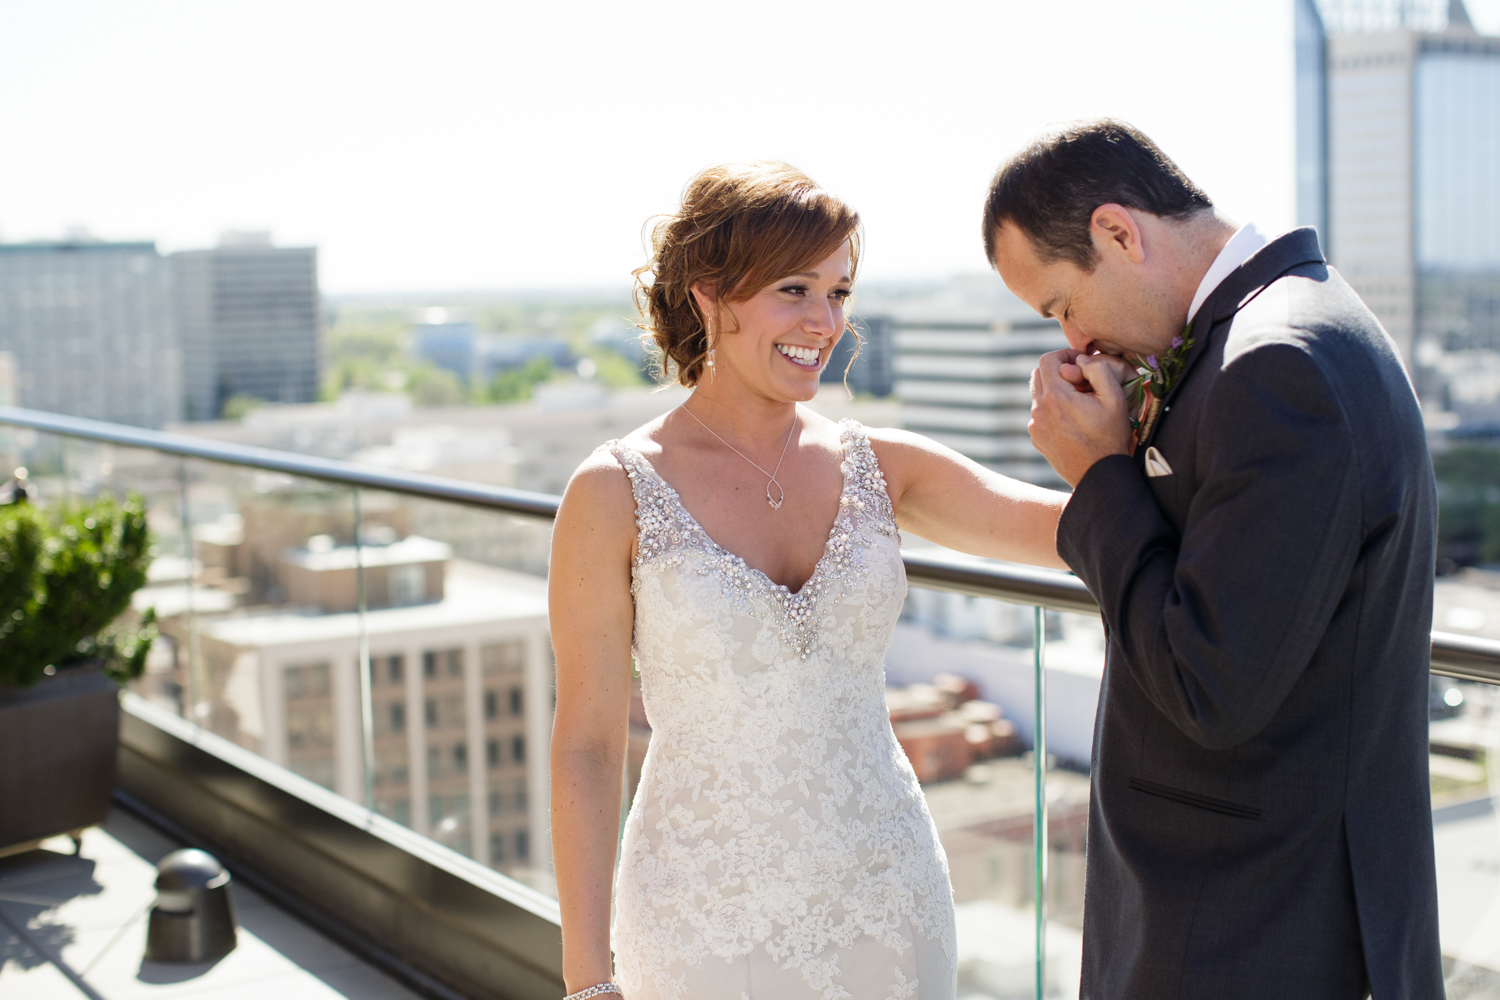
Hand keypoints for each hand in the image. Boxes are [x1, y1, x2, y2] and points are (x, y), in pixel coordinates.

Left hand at [1029, 350, 1133, 486]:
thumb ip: (1098, 370)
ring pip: (1038, 394)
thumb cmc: (1110, 436)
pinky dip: (1053, 409)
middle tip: (1081, 380)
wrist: (1099, 474)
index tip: (1081, 362)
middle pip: (1038, 374)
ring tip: (1079, 401)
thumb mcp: (1114, 398)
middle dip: (1058, 371)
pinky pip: (1040, 414)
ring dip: (1056, 390)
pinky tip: (1073, 419)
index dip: (1065, 355)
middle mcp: (1039, 410)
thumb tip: (1081, 360)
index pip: (1047, 360)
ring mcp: (1035, 425)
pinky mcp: (1036, 437)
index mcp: (1055, 396)